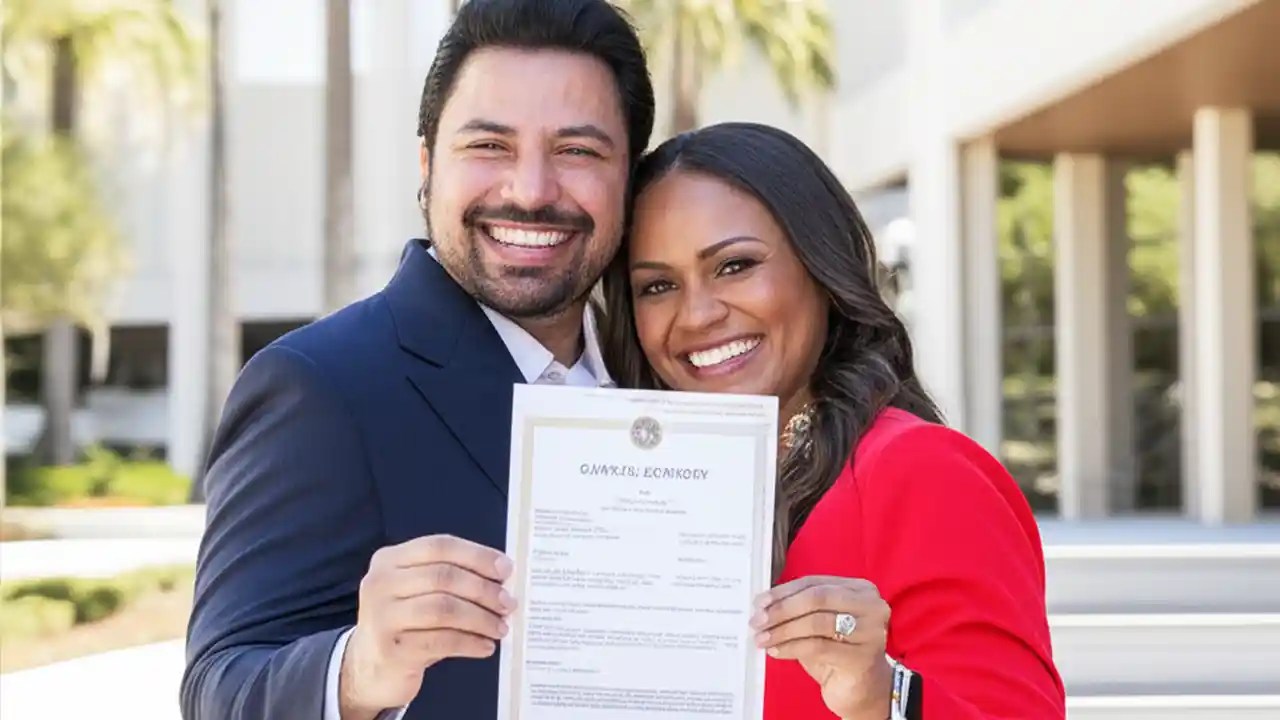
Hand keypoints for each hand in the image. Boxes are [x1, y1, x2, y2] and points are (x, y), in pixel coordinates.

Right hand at [340, 535, 516, 718]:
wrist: (368, 667)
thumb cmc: (405, 622)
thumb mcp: (416, 591)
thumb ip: (449, 577)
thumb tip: (501, 578)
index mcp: (389, 559)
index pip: (440, 546)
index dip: (477, 555)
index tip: (506, 569)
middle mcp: (380, 583)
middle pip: (444, 577)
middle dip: (483, 590)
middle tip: (508, 603)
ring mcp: (382, 617)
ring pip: (444, 609)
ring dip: (480, 618)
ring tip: (501, 627)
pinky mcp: (391, 650)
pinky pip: (441, 641)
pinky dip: (470, 642)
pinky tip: (486, 646)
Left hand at [752, 576, 892, 719]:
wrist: (862, 690)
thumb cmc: (837, 653)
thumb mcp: (818, 624)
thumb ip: (799, 608)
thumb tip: (763, 605)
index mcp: (859, 589)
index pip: (814, 583)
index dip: (783, 591)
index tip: (759, 602)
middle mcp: (871, 606)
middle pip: (816, 598)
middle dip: (782, 609)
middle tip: (757, 621)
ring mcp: (870, 631)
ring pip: (816, 622)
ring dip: (783, 630)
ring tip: (762, 638)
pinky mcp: (862, 657)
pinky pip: (818, 646)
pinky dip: (791, 647)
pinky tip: (776, 651)